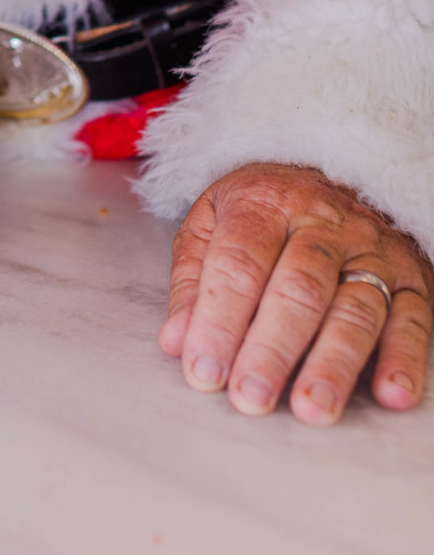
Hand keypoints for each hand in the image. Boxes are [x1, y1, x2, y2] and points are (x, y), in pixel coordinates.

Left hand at [160, 162, 433, 422]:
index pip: (240, 264)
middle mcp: (322, 222)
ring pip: (355, 307)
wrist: (324, 178)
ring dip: (333, 363)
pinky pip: (412, 318)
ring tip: (311, 408)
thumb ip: (192, 281)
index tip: (204, 372)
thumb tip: (176, 341)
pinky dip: (404, 358)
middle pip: (298, 288)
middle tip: (250, 398)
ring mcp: (370, 248)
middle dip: (272, 348)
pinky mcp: (410, 276)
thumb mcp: (210, 223)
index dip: (219, 321)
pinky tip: (390, 394)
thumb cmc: (258, 212)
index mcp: (264, 201)